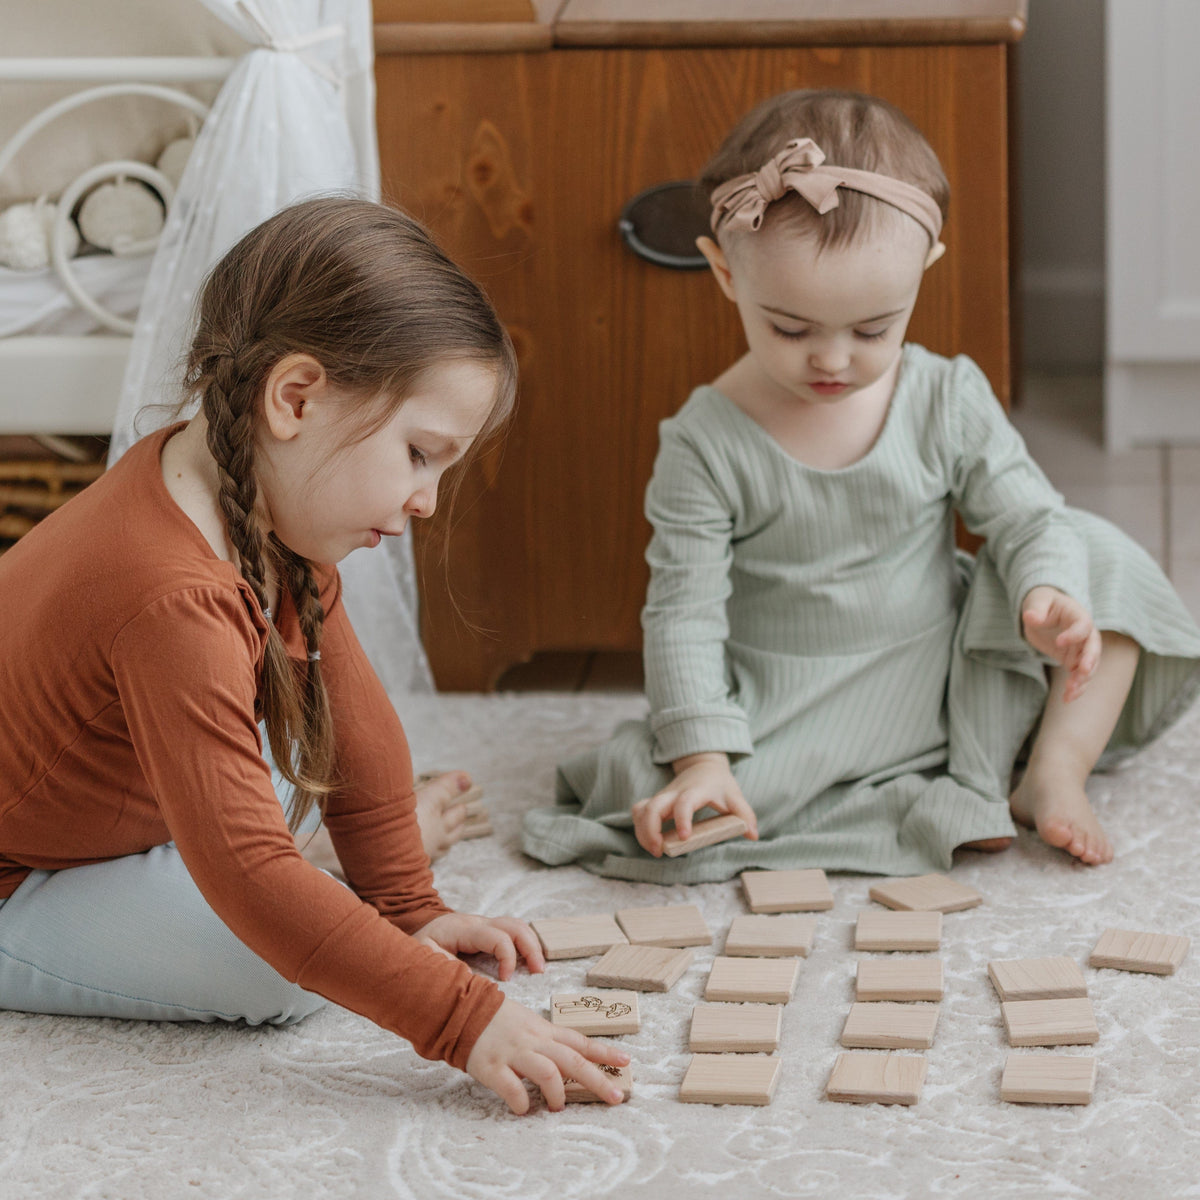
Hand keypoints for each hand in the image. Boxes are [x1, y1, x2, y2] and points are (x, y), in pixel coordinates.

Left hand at [413, 912, 545, 980]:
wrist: (417, 927)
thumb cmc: (421, 944)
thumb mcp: (424, 955)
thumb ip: (445, 966)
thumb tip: (471, 979)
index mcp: (464, 929)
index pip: (496, 936)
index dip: (506, 957)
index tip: (505, 979)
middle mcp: (479, 923)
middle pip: (515, 926)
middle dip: (530, 948)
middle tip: (537, 972)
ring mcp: (486, 925)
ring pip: (519, 926)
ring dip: (533, 945)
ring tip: (539, 968)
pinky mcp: (490, 932)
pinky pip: (514, 932)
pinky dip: (526, 945)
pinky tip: (530, 962)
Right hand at [465, 997, 630, 1112]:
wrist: (462, 1010)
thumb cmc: (497, 1020)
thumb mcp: (528, 1023)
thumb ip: (548, 1041)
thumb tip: (571, 1061)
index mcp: (544, 1030)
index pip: (580, 1041)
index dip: (604, 1052)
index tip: (627, 1061)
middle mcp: (533, 1041)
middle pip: (572, 1060)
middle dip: (597, 1080)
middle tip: (615, 1097)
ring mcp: (513, 1053)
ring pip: (548, 1072)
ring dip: (558, 1094)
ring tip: (558, 1107)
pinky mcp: (492, 1067)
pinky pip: (512, 1088)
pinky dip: (521, 1102)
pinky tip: (523, 1109)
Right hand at [631, 751, 757, 856]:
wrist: (703, 766)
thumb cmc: (720, 784)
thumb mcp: (736, 796)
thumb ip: (746, 815)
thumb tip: (753, 835)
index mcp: (695, 791)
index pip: (684, 803)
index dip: (682, 819)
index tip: (683, 837)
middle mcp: (674, 793)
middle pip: (652, 807)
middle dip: (650, 830)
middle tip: (660, 851)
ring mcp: (662, 797)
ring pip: (641, 809)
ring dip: (642, 831)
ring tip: (654, 850)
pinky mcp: (655, 802)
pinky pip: (639, 811)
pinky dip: (639, 827)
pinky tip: (651, 842)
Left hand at [1021, 585, 1100, 701]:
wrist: (1044, 611)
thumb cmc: (1042, 603)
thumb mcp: (1037, 602)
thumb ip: (1035, 610)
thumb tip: (1030, 617)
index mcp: (1078, 615)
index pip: (1083, 625)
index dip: (1074, 634)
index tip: (1059, 642)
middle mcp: (1085, 633)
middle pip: (1093, 648)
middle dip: (1089, 660)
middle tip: (1081, 671)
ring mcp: (1081, 649)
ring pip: (1088, 666)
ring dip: (1082, 679)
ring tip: (1070, 691)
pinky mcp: (1073, 660)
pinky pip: (1078, 675)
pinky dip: (1075, 687)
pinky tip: (1067, 698)